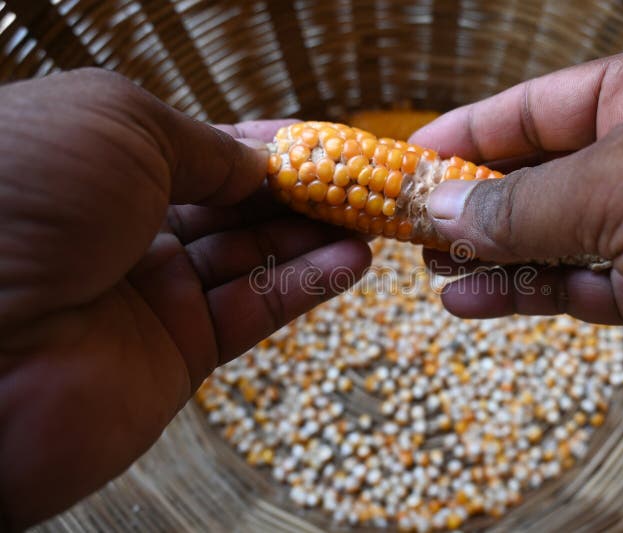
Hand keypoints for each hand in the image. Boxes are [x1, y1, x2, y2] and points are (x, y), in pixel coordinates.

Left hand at [0, 68, 370, 528]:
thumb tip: (259, 161)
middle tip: (365, 183)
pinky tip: (351, 263)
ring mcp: (149, 294)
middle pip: (234, 206)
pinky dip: (305, 286)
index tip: (325, 143)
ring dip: (315, 238)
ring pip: (251, 257)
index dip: (265, 146)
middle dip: (301, 192)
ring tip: (375, 222)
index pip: (201, 151)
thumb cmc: (24, 199)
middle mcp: (123, 228)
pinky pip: (252, 310)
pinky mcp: (174, 354)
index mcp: (98, 164)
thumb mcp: (119, 126)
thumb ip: (202, 144)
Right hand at [411, 43, 622, 454]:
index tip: (408, 160)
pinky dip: (523, 294)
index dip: (469, 132)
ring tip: (429, 269)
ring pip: (550, 234)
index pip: (539, 105)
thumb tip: (437, 210)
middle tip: (407, 225)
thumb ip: (527, 199)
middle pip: (538, 170)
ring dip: (487, 252)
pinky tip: (472, 303)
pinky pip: (574, 286)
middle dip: (470, 198)